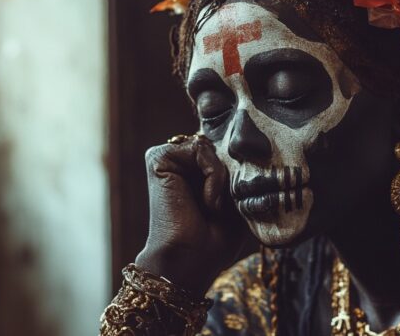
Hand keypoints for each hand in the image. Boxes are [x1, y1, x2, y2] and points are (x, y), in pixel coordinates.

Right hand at [135, 135, 246, 296]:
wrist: (193, 259)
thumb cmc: (216, 236)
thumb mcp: (235, 196)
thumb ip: (235, 167)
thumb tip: (241, 141)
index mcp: (193, 168)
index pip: (224, 148)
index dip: (237, 169)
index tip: (232, 203)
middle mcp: (178, 160)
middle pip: (219, 145)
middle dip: (230, 175)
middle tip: (222, 208)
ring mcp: (167, 158)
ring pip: (211, 147)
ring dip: (222, 179)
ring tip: (213, 206)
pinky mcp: (158, 158)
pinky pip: (200, 148)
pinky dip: (213, 175)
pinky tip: (207, 201)